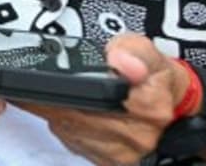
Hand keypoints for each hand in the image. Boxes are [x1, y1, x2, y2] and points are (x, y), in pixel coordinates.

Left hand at [18, 35, 190, 165]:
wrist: (169, 105)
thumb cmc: (154, 77)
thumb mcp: (147, 50)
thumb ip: (132, 50)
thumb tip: (120, 60)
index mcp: (150, 106)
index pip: (97, 97)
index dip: (67, 89)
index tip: (47, 80)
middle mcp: (138, 136)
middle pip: (75, 117)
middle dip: (51, 100)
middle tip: (36, 85)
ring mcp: (124, 152)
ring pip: (70, 132)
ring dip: (56, 113)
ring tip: (54, 95)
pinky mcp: (110, 162)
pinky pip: (74, 143)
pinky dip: (66, 127)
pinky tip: (69, 112)